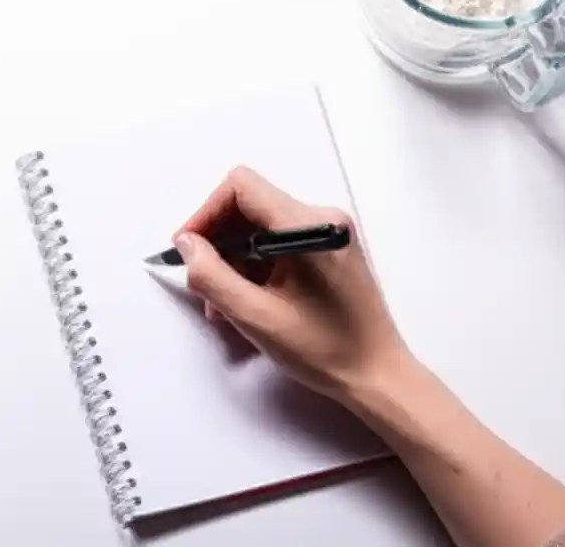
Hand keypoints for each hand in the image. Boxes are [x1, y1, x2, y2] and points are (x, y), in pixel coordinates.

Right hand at [173, 166, 410, 402]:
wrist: (377, 376)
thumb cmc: (323, 350)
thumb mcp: (255, 316)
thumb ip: (211, 275)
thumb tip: (187, 244)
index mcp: (307, 226)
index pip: (241, 188)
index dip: (206, 213)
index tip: (189, 251)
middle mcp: (322, 218)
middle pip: (249, 207)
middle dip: (218, 244)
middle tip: (202, 286)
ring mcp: (329, 234)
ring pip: (261, 229)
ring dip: (234, 261)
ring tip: (223, 306)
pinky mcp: (330, 251)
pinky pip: (279, 245)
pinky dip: (256, 268)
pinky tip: (248, 302)